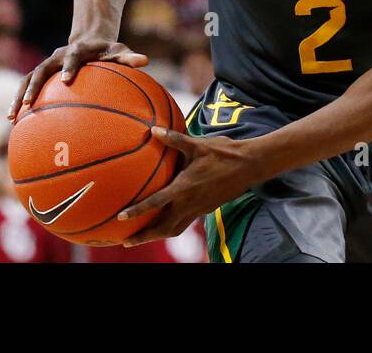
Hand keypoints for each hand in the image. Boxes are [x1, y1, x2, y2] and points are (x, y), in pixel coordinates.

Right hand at [7, 39, 148, 119]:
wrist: (88, 42)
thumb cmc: (107, 52)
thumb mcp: (119, 51)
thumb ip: (129, 57)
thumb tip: (145, 61)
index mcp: (76, 51)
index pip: (71, 57)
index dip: (69, 67)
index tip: (67, 80)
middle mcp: (56, 57)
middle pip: (41, 70)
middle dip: (34, 86)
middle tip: (28, 103)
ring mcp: (46, 65)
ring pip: (27, 79)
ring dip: (19, 96)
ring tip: (12, 117)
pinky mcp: (40, 74)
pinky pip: (25, 87)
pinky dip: (17, 101)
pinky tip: (13, 121)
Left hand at [117, 127, 265, 246]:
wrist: (249, 165)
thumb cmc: (223, 152)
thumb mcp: (197, 144)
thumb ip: (173, 139)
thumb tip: (153, 130)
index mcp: (184, 187)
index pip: (156, 202)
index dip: (138, 210)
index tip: (121, 217)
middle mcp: (190, 202)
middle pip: (163, 228)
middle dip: (144, 236)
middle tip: (126, 242)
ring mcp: (199, 208)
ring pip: (174, 229)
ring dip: (157, 235)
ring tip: (142, 238)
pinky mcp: (206, 209)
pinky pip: (185, 222)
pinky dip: (172, 226)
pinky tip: (166, 221)